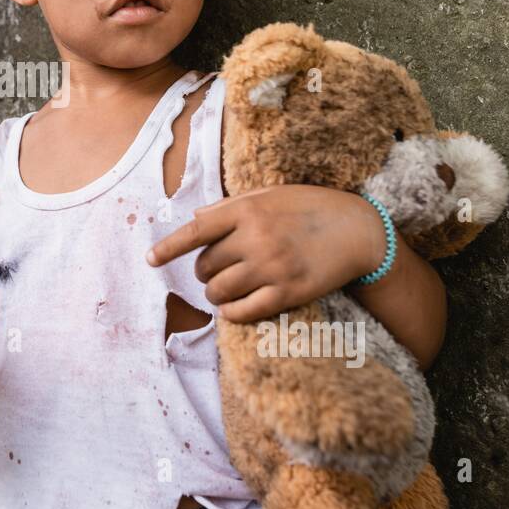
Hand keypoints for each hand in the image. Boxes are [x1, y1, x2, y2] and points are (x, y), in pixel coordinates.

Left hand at [146, 185, 385, 322]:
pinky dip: (232, 313)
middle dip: (205, 271)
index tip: (150, 260)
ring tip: (225, 289)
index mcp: (248, 210)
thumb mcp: (270, 195)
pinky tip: (234, 308)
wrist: (358, 230)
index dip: (168, 248)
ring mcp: (272, 267)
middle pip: (207, 265)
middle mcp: (256, 238)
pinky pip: (244, 311)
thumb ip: (230, 206)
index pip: (196, 231)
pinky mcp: (288, 292)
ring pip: (220, 291)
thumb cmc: (310, 207)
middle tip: (219, 269)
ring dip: (216, 294)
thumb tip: (195, 218)